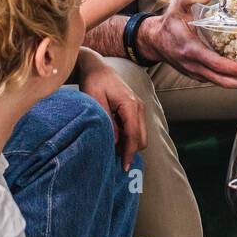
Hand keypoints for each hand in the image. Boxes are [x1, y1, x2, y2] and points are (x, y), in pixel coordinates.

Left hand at [75, 49, 146, 170]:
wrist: (97, 68)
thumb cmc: (94, 82)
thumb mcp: (94, 101)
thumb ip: (106, 121)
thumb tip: (114, 142)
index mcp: (131, 105)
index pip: (134, 135)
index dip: (129, 153)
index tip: (124, 168)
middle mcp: (140, 107)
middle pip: (142, 138)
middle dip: (130, 151)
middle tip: (112, 159)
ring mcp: (140, 108)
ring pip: (141, 135)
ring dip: (129, 145)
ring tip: (111, 149)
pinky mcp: (136, 109)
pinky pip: (136, 129)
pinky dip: (128, 138)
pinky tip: (114, 139)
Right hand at [137, 0, 236, 89]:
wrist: (153, 40)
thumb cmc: (168, 24)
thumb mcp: (177, 5)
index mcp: (191, 50)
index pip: (216, 64)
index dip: (235, 69)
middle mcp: (194, 65)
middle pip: (222, 80)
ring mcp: (195, 72)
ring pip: (220, 82)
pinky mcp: (198, 74)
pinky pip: (216, 79)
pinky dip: (232, 80)